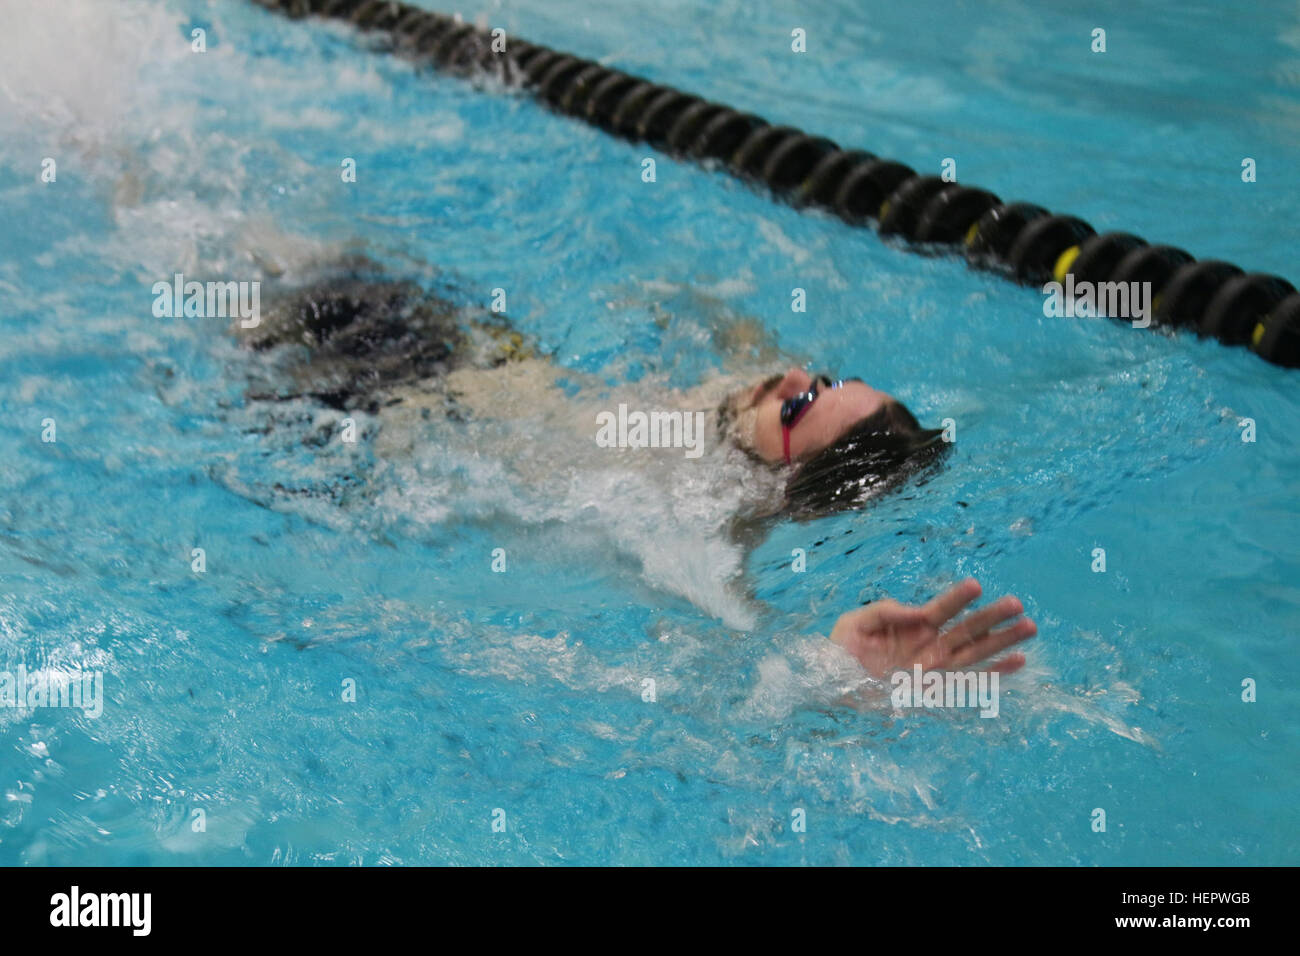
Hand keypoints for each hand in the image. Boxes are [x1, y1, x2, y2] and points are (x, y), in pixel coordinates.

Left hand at [829, 578, 1035, 677]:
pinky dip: (994, 674)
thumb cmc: (842, 649)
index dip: (958, 598)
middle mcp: (931, 644)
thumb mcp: (855, 622)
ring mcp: (936, 667)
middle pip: (967, 628)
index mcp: (914, 624)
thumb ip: (885, 611)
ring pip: (975, 652)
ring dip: (1002, 641)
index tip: (976, 585)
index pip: (942, 608)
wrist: (830, 684)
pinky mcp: (934, 690)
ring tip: (1029, 628)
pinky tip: (1017, 662)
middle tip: (1018, 604)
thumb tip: (916, 610)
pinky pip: (969, 682)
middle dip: (993, 617)